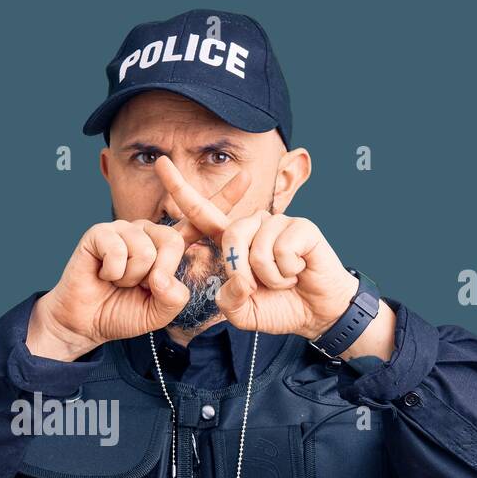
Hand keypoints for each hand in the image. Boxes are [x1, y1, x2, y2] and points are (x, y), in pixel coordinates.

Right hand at [27, 167, 253, 361]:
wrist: (86, 322)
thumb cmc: (122, 313)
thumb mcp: (160, 312)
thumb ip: (174, 297)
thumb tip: (164, 278)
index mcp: (167, 247)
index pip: (198, 222)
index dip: (224, 200)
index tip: (248, 178)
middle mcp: (148, 232)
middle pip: (172, 242)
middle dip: (157, 275)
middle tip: (138, 288)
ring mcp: (124, 229)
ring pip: (145, 250)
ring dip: (131, 278)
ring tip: (118, 281)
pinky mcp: (99, 233)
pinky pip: (119, 251)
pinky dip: (113, 273)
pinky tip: (103, 274)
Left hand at [155, 155, 361, 341]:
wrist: (315, 314)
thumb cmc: (277, 307)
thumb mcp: (241, 311)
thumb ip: (227, 299)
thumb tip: (238, 279)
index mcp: (233, 241)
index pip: (202, 213)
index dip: (181, 189)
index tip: (161, 163)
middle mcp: (253, 225)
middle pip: (230, 236)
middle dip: (242, 273)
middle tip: (260, 288)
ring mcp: (278, 223)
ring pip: (257, 250)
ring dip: (270, 278)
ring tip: (284, 279)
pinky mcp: (302, 226)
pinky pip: (281, 251)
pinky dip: (288, 272)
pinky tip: (298, 271)